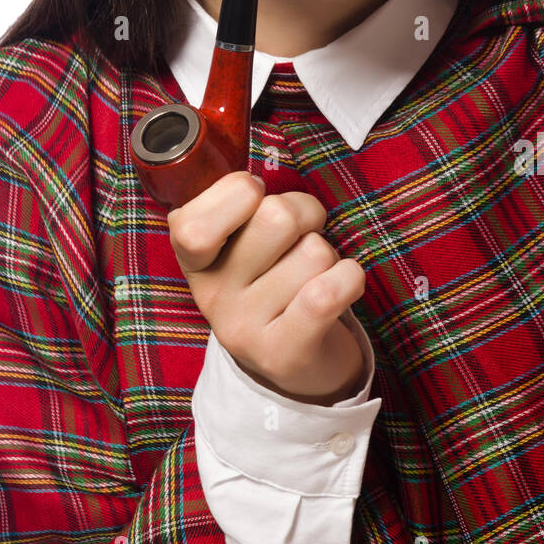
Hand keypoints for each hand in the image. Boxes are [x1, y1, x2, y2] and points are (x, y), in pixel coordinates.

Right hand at [168, 170, 366, 404]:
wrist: (294, 364)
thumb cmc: (272, 280)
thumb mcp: (240, 244)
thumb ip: (239, 206)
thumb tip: (254, 178)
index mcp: (194, 260)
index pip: (194, 222)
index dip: (237, 192)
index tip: (255, 197)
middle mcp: (211, 296)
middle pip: (274, 217)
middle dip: (305, 212)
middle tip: (303, 233)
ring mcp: (244, 329)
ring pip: (314, 251)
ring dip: (328, 254)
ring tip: (314, 273)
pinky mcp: (283, 354)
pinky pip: (328, 292)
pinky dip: (350, 277)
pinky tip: (342, 285)